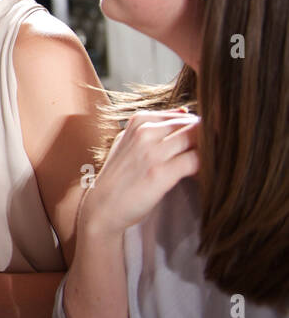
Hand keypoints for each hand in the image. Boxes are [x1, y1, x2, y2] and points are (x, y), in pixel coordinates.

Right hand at [81, 110, 199, 238]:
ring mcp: (153, 152)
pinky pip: (198, 161)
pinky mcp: (161, 173)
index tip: (202, 147)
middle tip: (213, 157)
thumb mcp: (128, 142)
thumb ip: (154, 126)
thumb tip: (185, 110)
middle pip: (195, 125)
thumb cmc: (119, 177)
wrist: (103, 206)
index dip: (200, 131)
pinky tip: (204, 176)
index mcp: (139, 121)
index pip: (185, 116)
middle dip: (209, 140)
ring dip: (211, 152)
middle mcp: (146, 132)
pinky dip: (208, 167)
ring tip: (210, 166)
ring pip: (199, 139)